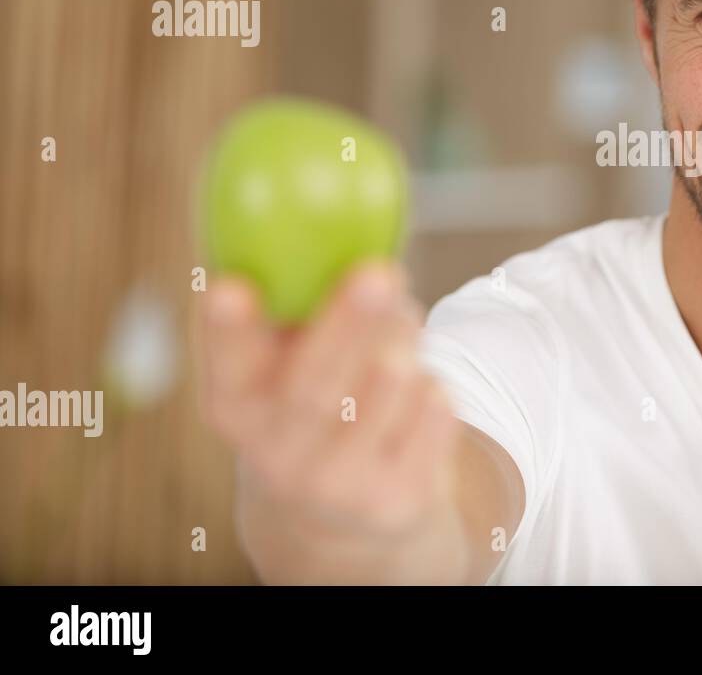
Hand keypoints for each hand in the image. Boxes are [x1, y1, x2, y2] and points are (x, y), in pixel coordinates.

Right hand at [197, 262, 464, 565]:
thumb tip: (346, 228)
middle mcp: (279, 458)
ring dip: (404, 340)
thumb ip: (300, 304)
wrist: (352, 514)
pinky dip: (434, 382)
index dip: (226, 333)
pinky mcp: (399, 500)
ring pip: (388, 392)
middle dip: (347, 326)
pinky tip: (420, 385)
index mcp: (238, 411)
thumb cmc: (321, 397)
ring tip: (402, 316)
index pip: (225, 371)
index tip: (230, 285)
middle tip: (379, 271)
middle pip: (314, 390)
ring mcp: (340, 487)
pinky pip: (435, 414)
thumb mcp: (290, 363)